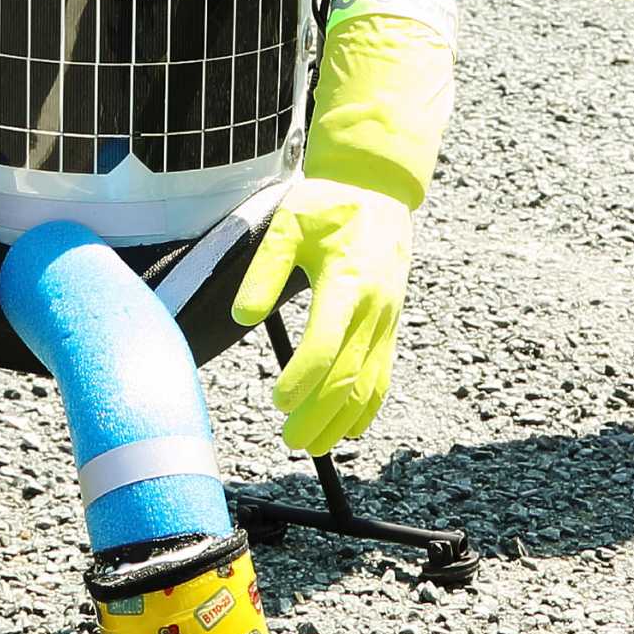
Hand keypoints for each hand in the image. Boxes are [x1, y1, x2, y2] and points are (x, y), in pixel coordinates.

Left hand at [232, 178, 414, 455]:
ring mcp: (387, 319)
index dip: (302, 379)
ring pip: (370, 384)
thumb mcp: (287, 224)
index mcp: (347, 282)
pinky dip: (367, 408)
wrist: (379, 189)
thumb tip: (242, 316)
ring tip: (312, 445)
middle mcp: (374, 307)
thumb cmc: (327, 205)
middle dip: (318, 414)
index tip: (277, 400)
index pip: (326, 344)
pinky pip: (384, 375)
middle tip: (288, 439)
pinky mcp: (392, 324)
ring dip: (341, 420)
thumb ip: (264, 270)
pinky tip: (347, 429)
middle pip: (348, 376)